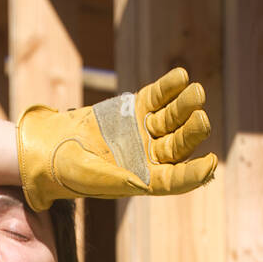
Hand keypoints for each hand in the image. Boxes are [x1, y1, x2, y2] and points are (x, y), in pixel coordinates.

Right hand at [16, 67, 217, 210]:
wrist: (51, 146)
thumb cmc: (69, 170)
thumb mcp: (90, 177)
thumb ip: (116, 179)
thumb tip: (141, 184)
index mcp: (143, 180)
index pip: (174, 179)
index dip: (194, 173)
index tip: (211, 163)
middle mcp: (150, 156)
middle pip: (178, 144)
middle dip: (192, 132)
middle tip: (202, 118)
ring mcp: (145, 131)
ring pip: (172, 119)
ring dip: (185, 106)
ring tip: (196, 91)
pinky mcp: (136, 109)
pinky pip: (157, 98)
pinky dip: (168, 87)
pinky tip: (180, 77)